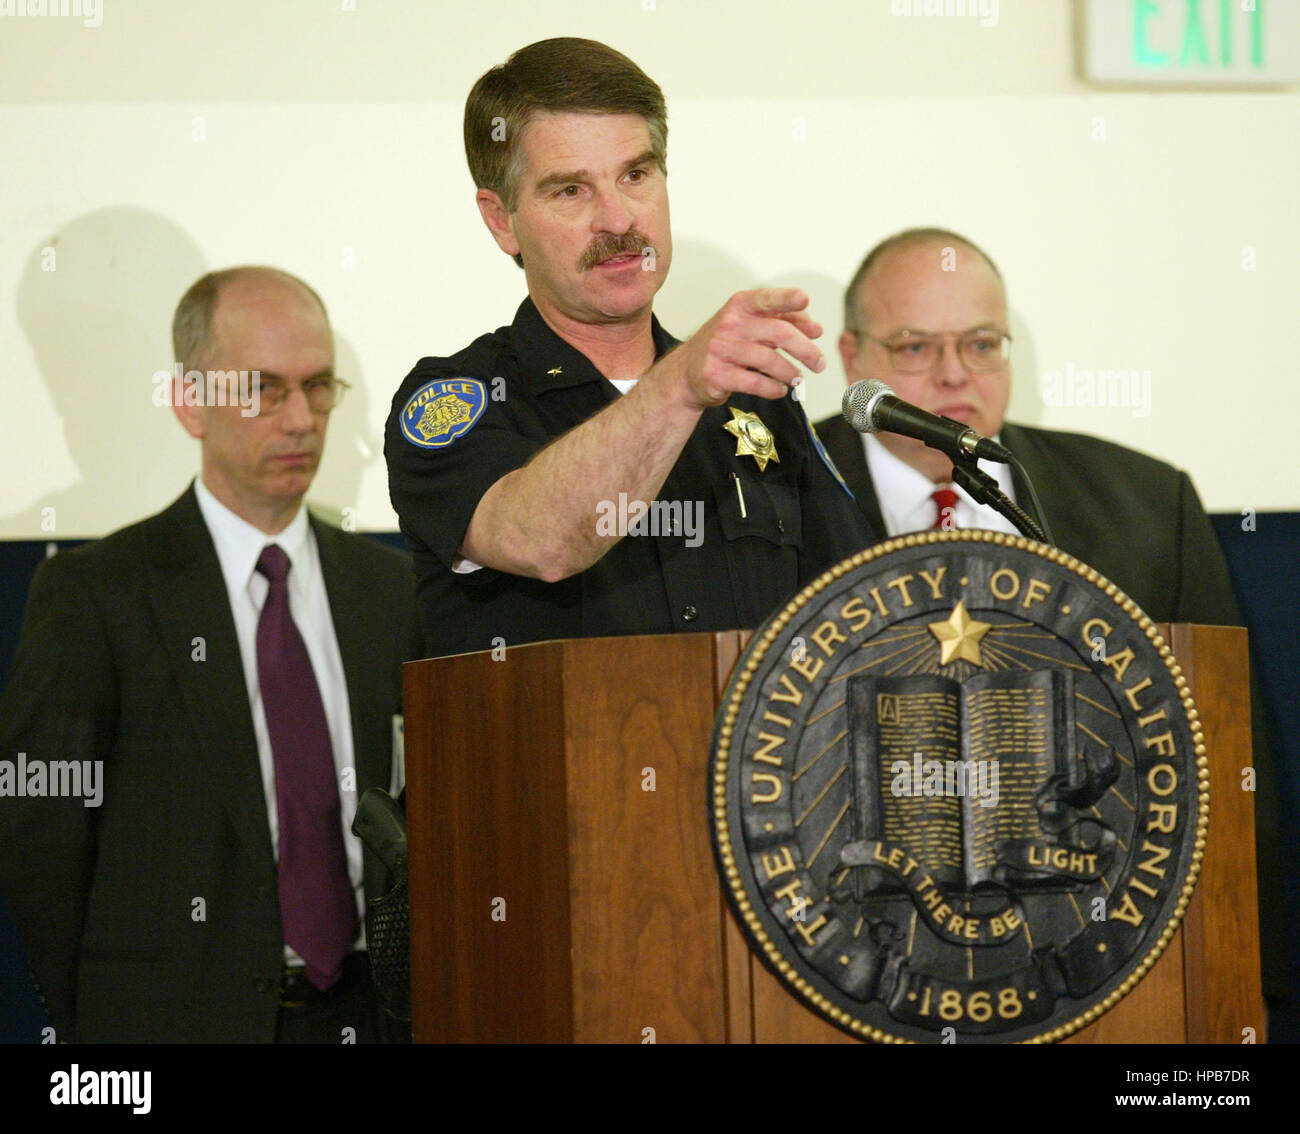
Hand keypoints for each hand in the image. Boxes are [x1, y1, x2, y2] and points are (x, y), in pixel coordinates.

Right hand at [654, 288, 825, 409]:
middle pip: (777, 332)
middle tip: (820, 363)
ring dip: (790, 372)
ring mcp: (721, 350)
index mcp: (739, 306)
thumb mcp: (749, 326)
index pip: (766, 299)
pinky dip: (773, 388)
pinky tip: (780, 390)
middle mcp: (729, 324)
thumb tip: (815, 329)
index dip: (786, 298)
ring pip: (768, 360)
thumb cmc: (726, 345)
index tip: (805, 299)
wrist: (686, 372)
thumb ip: (782, 321)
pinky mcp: (717, 375)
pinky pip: (754, 383)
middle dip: (805, 349)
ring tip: (799, 380)